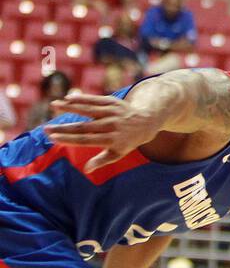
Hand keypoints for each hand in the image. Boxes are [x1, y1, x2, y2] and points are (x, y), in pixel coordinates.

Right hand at [44, 92, 166, 172]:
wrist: (147, 121)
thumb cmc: (128, 140)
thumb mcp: (118, 153)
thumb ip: (102, 160)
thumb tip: (86, 170)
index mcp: (111, 139)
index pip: (85, 140)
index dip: (69, 139)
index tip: (53, 138)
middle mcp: (111, 125)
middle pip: (83, 127)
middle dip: (63, 128)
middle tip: (45, 128)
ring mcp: (112, 112)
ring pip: (88, 109)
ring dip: (70, 107)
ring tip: (53, 105)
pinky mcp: (113, 102)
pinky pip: (95, 99)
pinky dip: (82, 98)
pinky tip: (68, 97)